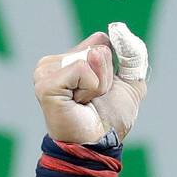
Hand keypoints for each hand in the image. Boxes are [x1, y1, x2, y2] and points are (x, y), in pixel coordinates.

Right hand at [32, 22, 147, 144]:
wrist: (99, 145)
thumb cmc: (110, 120)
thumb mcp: (130, 84)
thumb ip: (132, 56)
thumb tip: (121, 30)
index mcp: (71, 59)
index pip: (101, 41)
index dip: (112, 67)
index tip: (103, 90)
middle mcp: (55, 61)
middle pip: (98, 49)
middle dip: (107, 78)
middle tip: (94, 100)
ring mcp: (46, 70)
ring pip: (91, 58)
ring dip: (99, 85)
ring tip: (85, 103)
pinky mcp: (45, 82)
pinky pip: (82, 69)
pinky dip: (90, 89)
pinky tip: (77, 104)